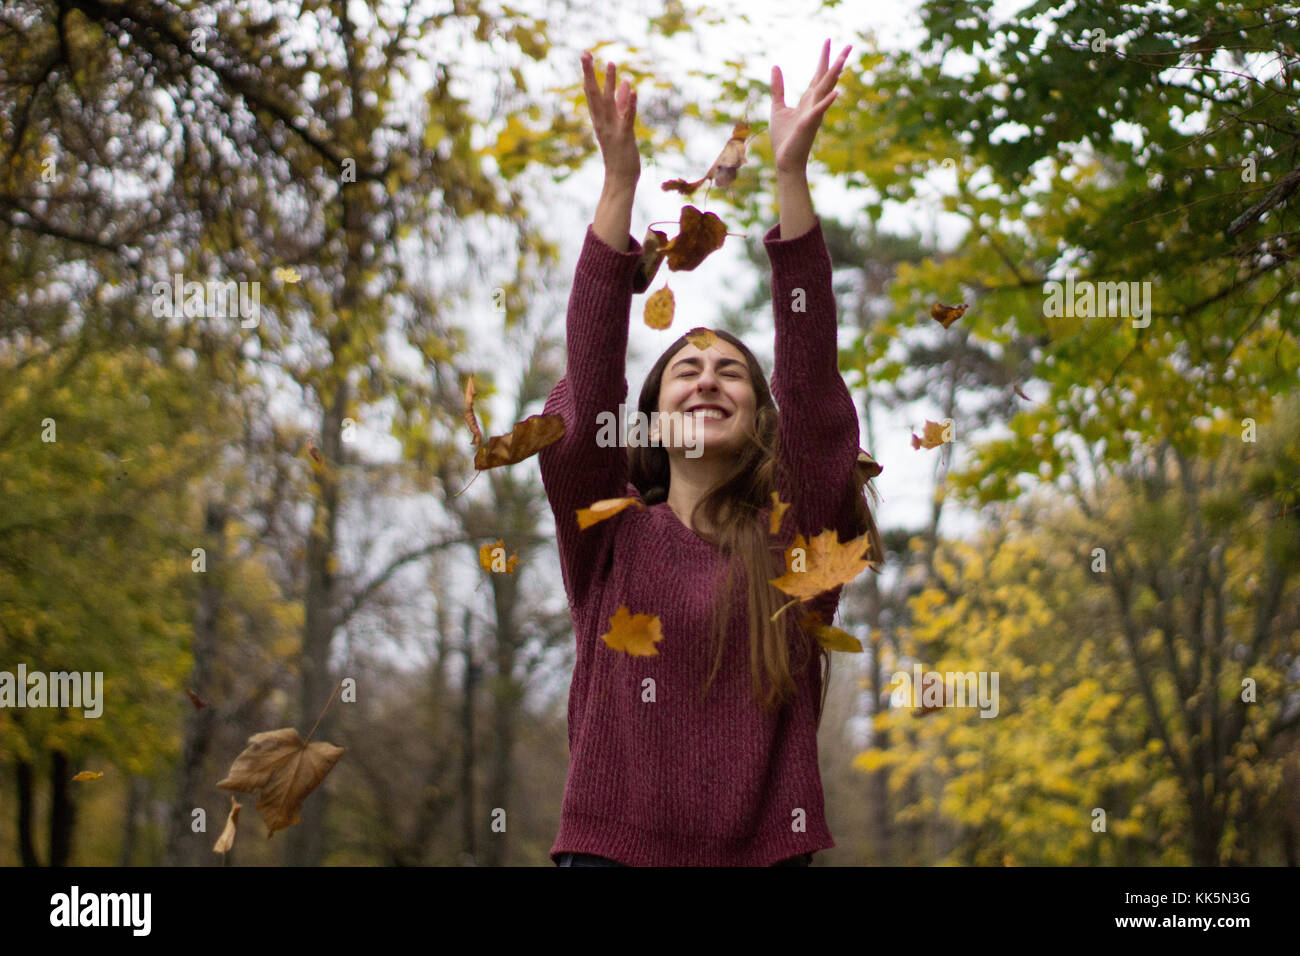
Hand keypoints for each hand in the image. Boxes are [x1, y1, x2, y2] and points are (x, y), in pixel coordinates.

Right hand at [581, 50, 639, 183]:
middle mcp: (603, 123)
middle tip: (585, 53)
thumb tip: (626, 84)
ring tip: (611, 64)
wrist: (619, 180)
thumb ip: (622, 104)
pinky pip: (627, 119)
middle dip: (590, 74)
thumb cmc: (620, 154)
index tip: (586, 55)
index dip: (589, 74)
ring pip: (609, 103)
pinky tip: (633, 91)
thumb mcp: (621, 125)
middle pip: (594, 95)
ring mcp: (612, 130)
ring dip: (610, 84)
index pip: (592, 94)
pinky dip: (629, 105)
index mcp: (600, 120)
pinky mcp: (624, 138)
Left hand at [769, 39, 850, 174]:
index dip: (823, 58)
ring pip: (825, 90)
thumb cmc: (784, 137)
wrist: (785, 160)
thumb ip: (778, 88)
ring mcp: (813, 113)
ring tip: (843, 59)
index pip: (818, 75)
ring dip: (834, 75)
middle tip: (849, 44)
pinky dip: (826, 102)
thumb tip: (775, 66)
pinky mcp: (808, 125)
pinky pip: (818, 111)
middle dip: (837, 62)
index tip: (828, 41)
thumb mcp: (778, 107)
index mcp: (808, 100)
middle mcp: (814, 104)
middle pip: (827, 79)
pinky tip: (836, 93)